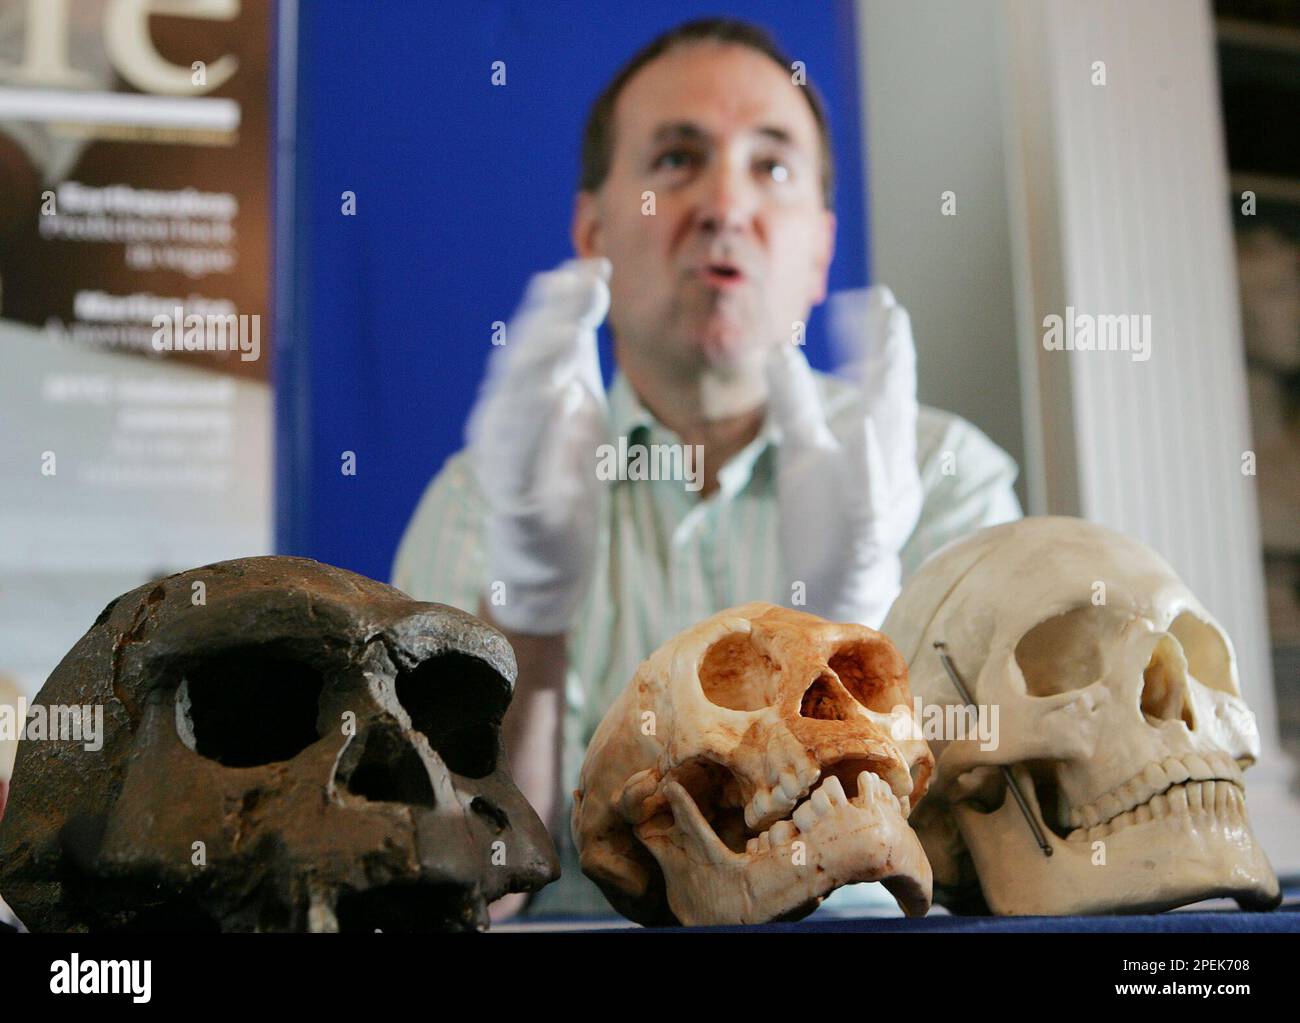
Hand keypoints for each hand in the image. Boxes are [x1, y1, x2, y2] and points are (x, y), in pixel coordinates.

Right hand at [467, 257, 611, 633]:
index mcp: (517, 393)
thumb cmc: (562, 468)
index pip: (538, 337)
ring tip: (565, 333)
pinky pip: (521, 462)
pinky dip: (535, 431)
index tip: (592, 269)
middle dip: (549, 323)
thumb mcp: (579, 394)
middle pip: (522, 363)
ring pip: (515, 406)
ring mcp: (504, 459)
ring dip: (538, 367)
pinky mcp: (518, 500)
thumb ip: (578, 340)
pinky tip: (556, 402)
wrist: (551, 556)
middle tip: (578, 288)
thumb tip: (592, 270)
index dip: (561, 302)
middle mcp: (501, 419)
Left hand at [764, 284, 922, 625]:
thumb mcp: (801, 450)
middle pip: (895, 404)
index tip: (882, 298)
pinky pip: (872, 499)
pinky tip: (863, 442)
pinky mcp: (867, 534)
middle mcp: (889, 466)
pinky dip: (870, 471)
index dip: (884, 343)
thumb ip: (795, 403)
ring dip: (891, 404)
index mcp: (876, 443)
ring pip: (891, 447)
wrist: (829, 585)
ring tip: (890, 359)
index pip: (885, 384)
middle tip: (893, 315)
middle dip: (896, 359)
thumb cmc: (823, 517)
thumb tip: (778, 352)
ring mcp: (883, 500)